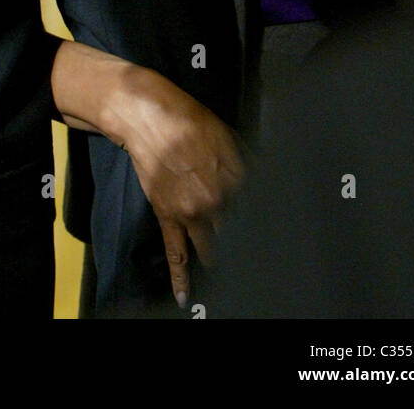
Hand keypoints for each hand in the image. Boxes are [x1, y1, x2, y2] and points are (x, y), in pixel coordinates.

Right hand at [105, 65, 243, 308]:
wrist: (147, 116)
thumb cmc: (187, 118)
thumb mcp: (227, 134)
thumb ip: (247, 161)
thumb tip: (265, 177)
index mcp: (236, 178)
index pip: (255, 207)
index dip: (259, 214)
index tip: (266, 225)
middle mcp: (217, 200)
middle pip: (237, 229)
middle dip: (242, 236)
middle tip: (250, 247)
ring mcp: (191, 212)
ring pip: (212, 246)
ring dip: (221, 257)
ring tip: (230, 270)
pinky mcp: (168, 217)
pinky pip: (175, 253)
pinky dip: (180, 278)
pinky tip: (184, 296)